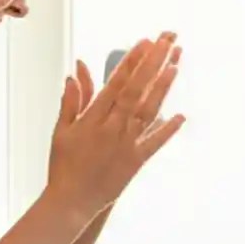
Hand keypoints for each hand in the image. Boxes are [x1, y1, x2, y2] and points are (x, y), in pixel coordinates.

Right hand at [45, 33, 184, 221]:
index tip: (144, 42)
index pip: (115, 83)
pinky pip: (155, 143)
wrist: (71, 202)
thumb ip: (72, 100)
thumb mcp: (61, 130)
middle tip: (167, 41)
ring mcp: (126, 145)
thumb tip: (76, 72)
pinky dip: (169, 129)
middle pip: (136, 90)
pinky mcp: (136, 161)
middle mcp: (111, 128)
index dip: (131, 61)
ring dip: (163, 87)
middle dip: (153, 63)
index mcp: (92, 119)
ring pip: (148, 111)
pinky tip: (182, 115)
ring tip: (176, 65)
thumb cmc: (63, 165)